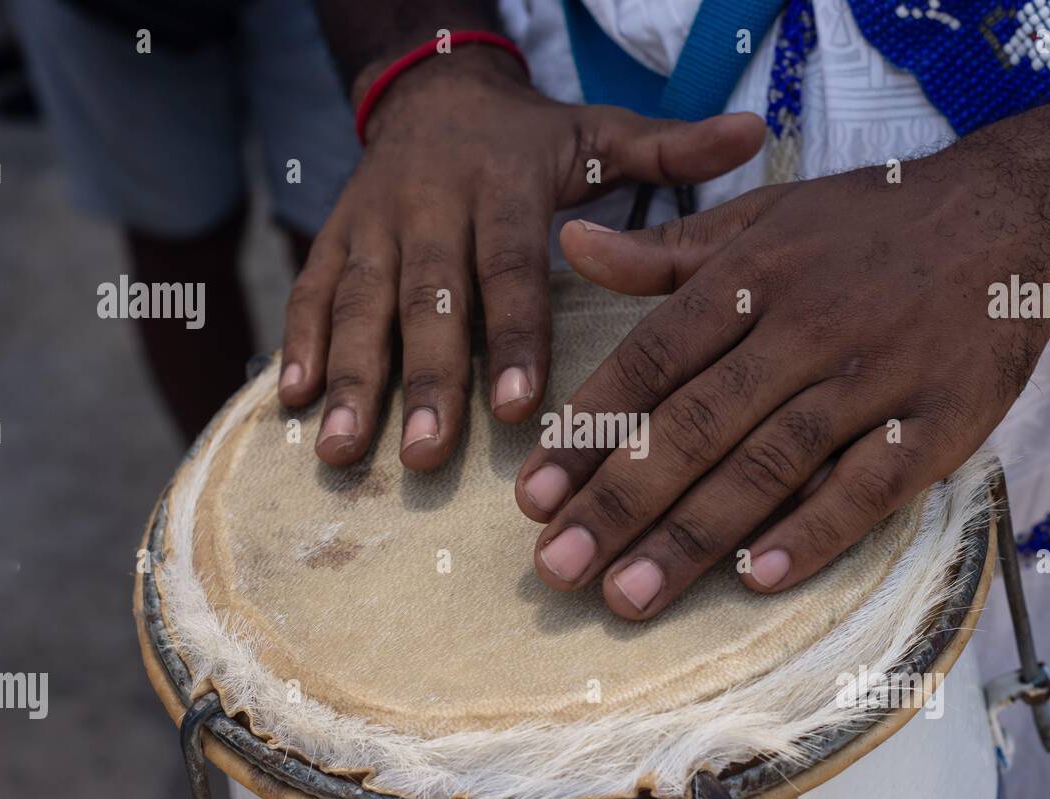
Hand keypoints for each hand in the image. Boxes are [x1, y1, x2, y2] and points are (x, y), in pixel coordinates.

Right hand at [279, 45, 764, 467]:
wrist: (434, 90)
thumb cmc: (531, 137)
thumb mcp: (598, 133)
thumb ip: (669, 148)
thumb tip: (756, 133)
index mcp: (499, 186)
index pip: (507, 269)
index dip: (512, 337)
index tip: (515, 409)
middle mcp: (429, 204)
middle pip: (426, 299)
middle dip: (426, 380)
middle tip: (428, 456)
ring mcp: (372, 222)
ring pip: (360, 303)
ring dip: (351, 377)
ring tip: (344, 450)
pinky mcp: (333, 236)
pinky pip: (310, 291)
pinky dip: (300, 345)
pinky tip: (294, 405)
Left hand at [514, 149, 1049, 619]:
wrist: (1015, 213)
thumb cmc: (871, 222)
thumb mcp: (763, 214)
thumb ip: (665, 248)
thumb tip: (569, 244)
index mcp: (751, 277)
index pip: (652, 362)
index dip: (590, 433)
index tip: (534, 500)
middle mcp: (804, 327)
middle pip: (697, 425)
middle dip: (620, 503)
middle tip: (557, 570)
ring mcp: (874, 376)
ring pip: (770, 464)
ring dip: (694, 535)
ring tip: (627, 595)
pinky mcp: (939, 420)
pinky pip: (870, 483)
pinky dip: (815, 531)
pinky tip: (757, 581)